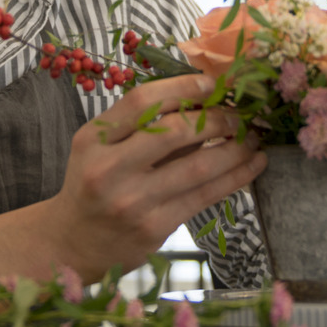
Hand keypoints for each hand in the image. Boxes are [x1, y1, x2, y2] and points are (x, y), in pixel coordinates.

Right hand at [38, 74, 265, 279]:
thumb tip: (203, 100)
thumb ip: (143, 126)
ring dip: (236, 148)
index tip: (212, 84)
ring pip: (199, 167)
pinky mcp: (154, 228)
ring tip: (253, 138)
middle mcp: (109, 169)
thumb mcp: (100, 147)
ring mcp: (132, 202)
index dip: (184, 88)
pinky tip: (252, 165)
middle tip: (241, 114)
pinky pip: (205, 196)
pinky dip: (236, 177)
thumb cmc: (92, 184)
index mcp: (93, 139)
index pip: (143, 102)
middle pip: (175, 131)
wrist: (73, 242)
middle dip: (218, 118)